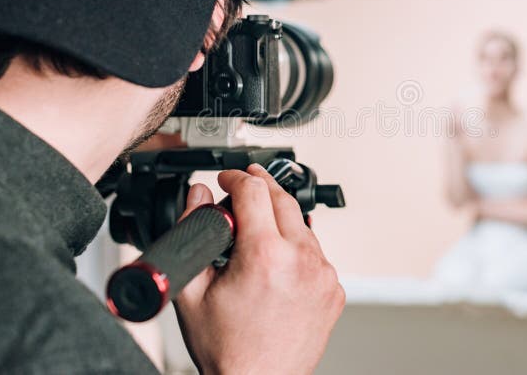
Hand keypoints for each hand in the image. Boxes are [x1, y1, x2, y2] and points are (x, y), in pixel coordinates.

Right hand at [174, 164, 344, 374]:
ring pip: (303, 226)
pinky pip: (316, 254)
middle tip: (244, 185)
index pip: (254, 191)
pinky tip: (279, 260)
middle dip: (261, 187)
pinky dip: (298, 248)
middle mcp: (301, 260)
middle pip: (283, 199)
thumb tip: (197, 196)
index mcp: (265, 255)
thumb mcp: (193, 290)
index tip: (227, 179)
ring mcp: (323, 275)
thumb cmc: (227, 349)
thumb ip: (194, 232)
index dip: (236, 177)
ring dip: (281, 218)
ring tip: (258, 228)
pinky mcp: (334, 290)